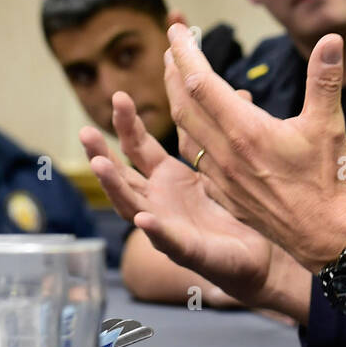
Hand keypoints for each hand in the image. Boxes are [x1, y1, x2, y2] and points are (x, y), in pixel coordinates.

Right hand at [81, 90, 309, 314]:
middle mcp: (158, 201)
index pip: (139, 147)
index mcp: (167, 177)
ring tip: (100, 166)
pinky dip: (156, 230)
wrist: (259, 254)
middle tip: (85, 132)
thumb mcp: (225, 164)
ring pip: (132, 206)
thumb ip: (226, 131)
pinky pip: (169, 241)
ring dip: (115, 187)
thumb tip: (241, 92)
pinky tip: (145, 219)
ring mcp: (167, 227)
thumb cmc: (235, 210)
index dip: (128, 123)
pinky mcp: (189, 252)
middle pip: (122, 175)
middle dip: (101, 154)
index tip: (119, 97)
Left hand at [163, 25, 345, 273]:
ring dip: (177, 104)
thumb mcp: (331, 125)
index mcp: (246, 131)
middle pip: (184, 105)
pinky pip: (196, 159)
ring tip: (177, 83)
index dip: (185, 53)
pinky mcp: (227, 195)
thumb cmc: (330, 182)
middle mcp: (225, 153)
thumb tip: (331, 39)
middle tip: (169, 48)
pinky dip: (190, 135)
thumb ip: (325, 80)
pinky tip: (197, 131)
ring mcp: (222, 177)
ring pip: (185, 133)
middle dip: (173, 73)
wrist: (327, 238)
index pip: (202, 82)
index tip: (176, 29)